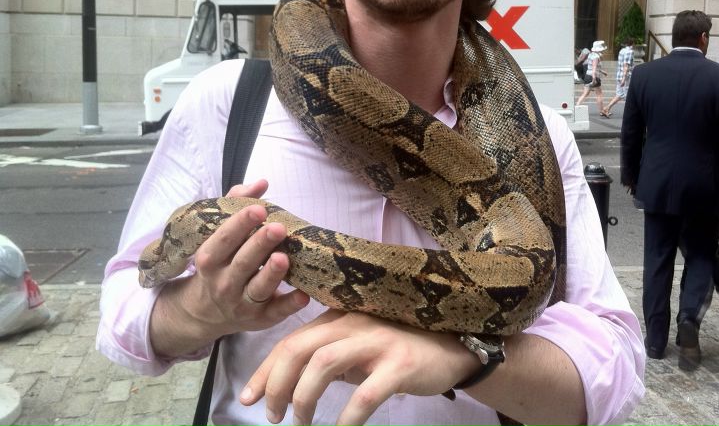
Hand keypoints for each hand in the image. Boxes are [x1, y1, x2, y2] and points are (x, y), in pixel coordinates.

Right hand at [150, 180, 309, 357]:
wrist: (205, 312)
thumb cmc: (219, 262)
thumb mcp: (218, 235)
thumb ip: (237, 204)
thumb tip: (262, 182)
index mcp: (210, 259)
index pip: (223, 241)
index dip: (239, 225)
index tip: (259, 209)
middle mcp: (224, 283)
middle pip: (243, 263)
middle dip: (259, 244)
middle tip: (278, 227)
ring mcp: (242, 303)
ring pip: (258, 288)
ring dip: (272, 274)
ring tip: (284, 257)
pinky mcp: (261, 319)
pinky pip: (276, 312)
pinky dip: (290, 304)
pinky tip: (304, 295)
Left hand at [240, 310, 478, 425]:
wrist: (455, 345)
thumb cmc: (402, 346)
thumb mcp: (361, 346)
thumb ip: (330, 355)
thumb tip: (290, 381)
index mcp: (340, 318)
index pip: (291, 340)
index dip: (265, 370)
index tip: (248, 397)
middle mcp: (354, 324)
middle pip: (299, 349)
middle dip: (277, 385)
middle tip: (272, 416)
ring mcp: (377, 342)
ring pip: (323, 366)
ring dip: (303, 400)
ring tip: (300, 424)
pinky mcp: (399, 365)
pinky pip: (364, 395)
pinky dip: (346, 418)